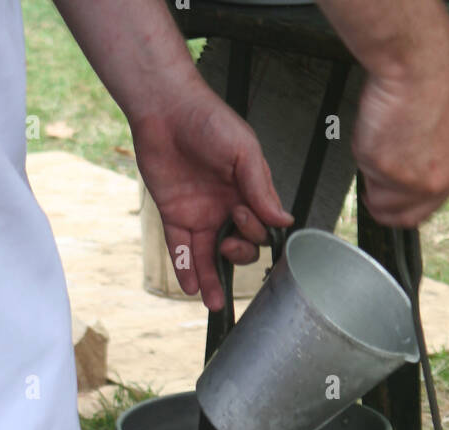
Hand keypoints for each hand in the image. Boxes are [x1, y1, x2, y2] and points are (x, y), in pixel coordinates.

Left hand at [132, 96, 292, 310]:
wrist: (165, 107)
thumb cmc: (209, 120)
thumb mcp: (244, 152)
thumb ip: (262, 188)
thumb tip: (283, 221)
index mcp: (249, 194)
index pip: (260, 230)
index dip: (255, 233)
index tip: (244, 217)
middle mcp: (226, 209)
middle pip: (238, 249)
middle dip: (236, 256)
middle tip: (227, 244)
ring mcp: (200, 215)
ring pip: (208, 257)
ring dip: (212, 281)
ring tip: (213, 303)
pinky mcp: (174, 215)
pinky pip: (180, 249)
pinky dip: (185, 269)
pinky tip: (190, 287)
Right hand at [352, 66, 448, 226]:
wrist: (416, 65)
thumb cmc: (427, 87)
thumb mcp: (438, 138)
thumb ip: (423, 166)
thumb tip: (404, 178)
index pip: (419, 215)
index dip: (398, 210)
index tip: (386, 204)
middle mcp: (434, 184)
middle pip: (397, 215)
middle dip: (380, 201)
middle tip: (374, 179)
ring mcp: (409, 180)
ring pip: (376, 195)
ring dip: (372, 171)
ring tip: (383, 137)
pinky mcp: (385, 168)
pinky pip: (363, 169)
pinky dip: (363, 148)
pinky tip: (378, 125)